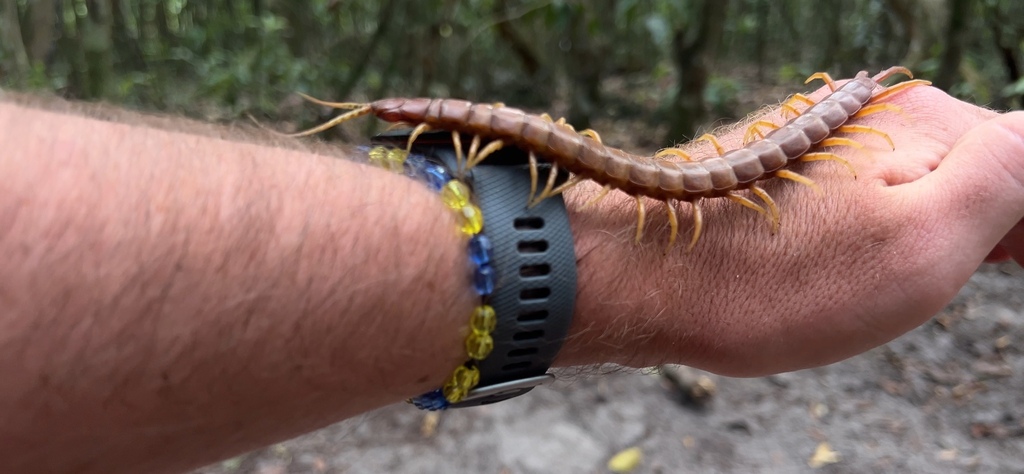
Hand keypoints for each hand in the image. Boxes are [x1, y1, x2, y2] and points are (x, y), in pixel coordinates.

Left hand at [559, 84, 1023, 375]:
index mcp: (920, 119)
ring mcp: (816, 140)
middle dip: (956, 240)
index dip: (1013, 233)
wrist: (633, 282)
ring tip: (845, 285)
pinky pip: (851, 208)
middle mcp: (867, 113)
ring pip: (905, 197)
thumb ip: (1011, 172)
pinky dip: (854, 247)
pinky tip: (815, 276)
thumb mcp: (924, 240)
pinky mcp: (778, 171)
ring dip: (902, 249)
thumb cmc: (774, 281)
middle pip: (964, 175)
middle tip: (887, 286)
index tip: (979, 272)